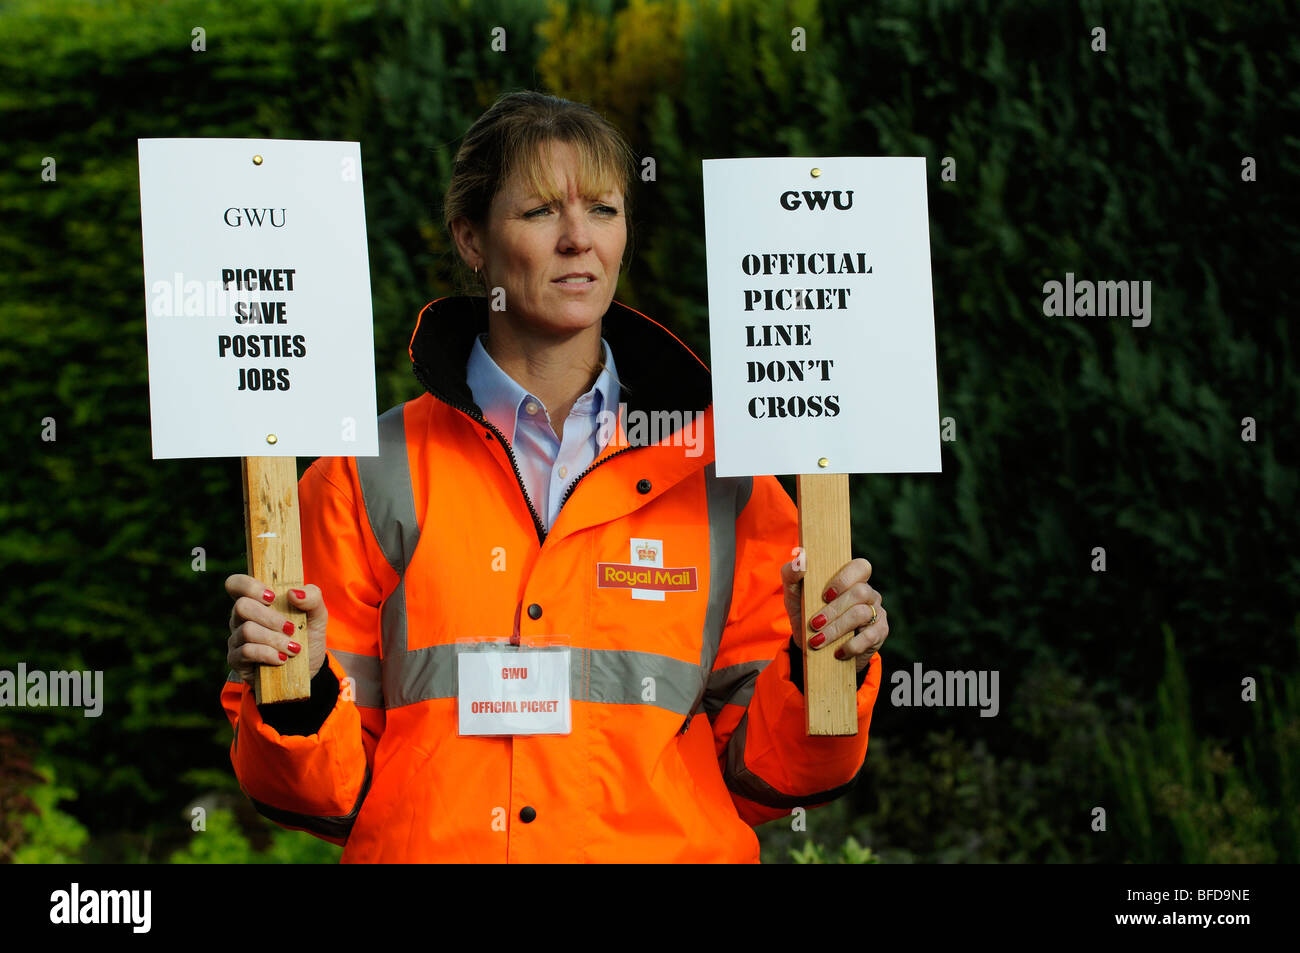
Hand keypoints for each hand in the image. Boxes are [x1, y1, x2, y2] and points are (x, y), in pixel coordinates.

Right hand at [225, 574, 328, 683]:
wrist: (308, 668)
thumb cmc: (308, 635)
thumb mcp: (317, 615)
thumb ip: (312, 597)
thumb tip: (293, 593)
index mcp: (256, 601)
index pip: (235, 584)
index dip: (249, 586)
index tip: (272, 597)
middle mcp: (241, 617)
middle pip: (241, 606)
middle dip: (270, 618)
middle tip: (290, 628)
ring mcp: (237, 638)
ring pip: (247, 631)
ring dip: (275, 639)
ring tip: (293, 649)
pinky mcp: (237, 660)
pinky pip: (246, 652)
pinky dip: (268, 654)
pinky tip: (282, 659)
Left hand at [780, 556, 888, 672]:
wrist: (813, 649)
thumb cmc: (805, 614)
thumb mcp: (793, 595)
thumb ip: (792, 573)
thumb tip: (802, 560)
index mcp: (850, 578)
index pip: (860, 567)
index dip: (845, 578)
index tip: (825, 595)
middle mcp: (867, 592)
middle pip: (860, 592)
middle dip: (834, 610)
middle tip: (814, 623)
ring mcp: (876, 612)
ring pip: (862, 614)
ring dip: (836, 629)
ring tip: (817, 641)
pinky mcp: (879, 633)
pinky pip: (870, 636)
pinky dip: (851, 646)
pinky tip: (837, 652)